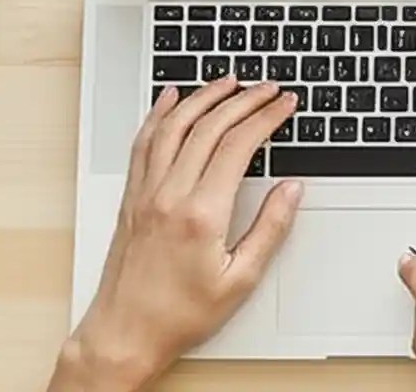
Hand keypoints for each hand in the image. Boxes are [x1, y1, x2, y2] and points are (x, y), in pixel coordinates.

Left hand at [49, 77, 302, 391]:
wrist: (125, 333)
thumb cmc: (179, 314)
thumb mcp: (241, 279)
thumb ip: (270, 229)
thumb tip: (290, 190)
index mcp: (201, 213)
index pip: (238, 145)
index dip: (266, 118)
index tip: (284, 105)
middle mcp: (169, 195)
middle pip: (208, 127)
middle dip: (243, 100)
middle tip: (267, 89)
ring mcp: (146, 193)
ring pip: (174, 126)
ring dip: (203, 97)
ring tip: (227, 82)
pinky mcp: (132, 198)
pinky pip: (144, 143)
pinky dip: (159, 114)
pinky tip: (170, 99)